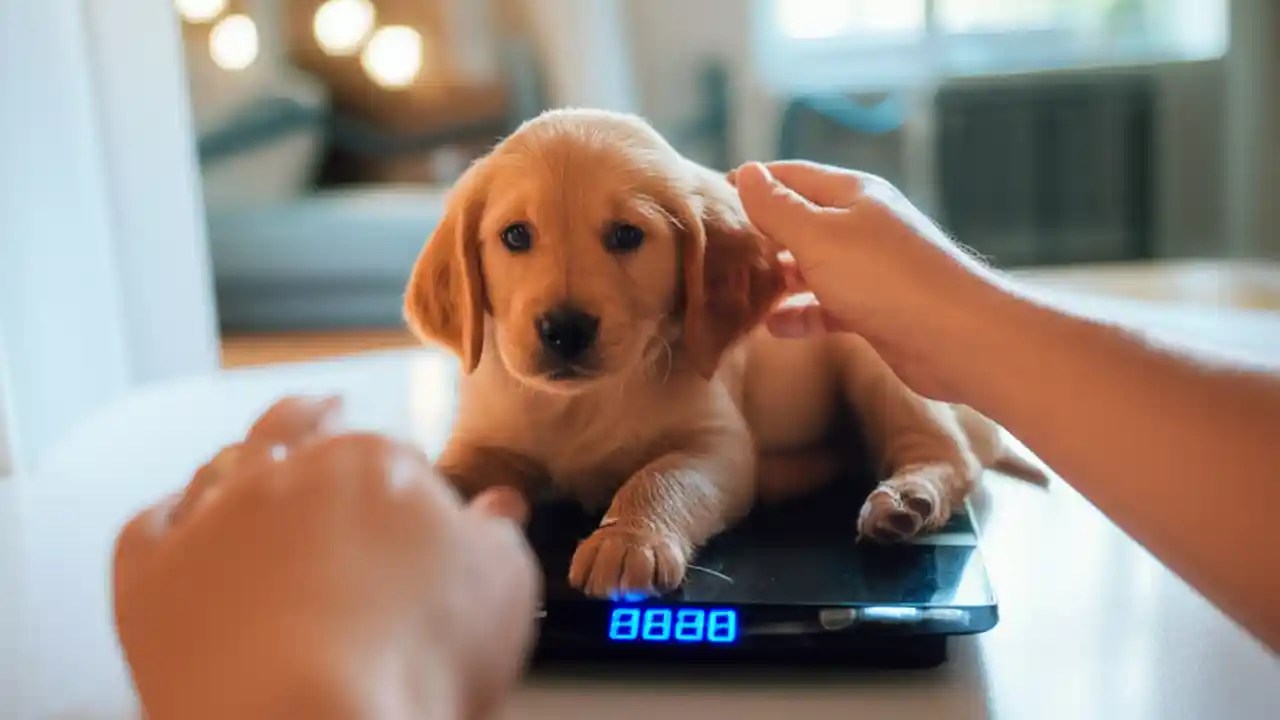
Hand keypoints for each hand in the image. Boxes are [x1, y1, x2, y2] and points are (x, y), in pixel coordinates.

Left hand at [113, 396, 538, 719]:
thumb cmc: (411, 660)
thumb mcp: (504, 587)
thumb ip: (500, 534)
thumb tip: (499, 508)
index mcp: (375, 466)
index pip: (393, 452)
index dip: (407, 477)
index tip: (415, 500)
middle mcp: (287, 475)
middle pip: (298, 429)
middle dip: (314, 417)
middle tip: (324, 408)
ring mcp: (213, 522)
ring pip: (222, 465)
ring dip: (238, 459)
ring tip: (247, 458)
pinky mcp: (152, 577)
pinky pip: (149, 527)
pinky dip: (166, 517)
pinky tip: (176, 519)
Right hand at [733, 161, 1003, 398]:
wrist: (958, 338)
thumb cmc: (888, 279)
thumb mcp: (820, 236)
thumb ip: (779, 208)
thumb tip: (747, 172)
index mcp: (851, 196)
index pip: (791, 177)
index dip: (753, 184)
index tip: (713, 196)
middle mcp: (861, 228)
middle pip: (800, 224)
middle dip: (761, 237)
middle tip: (716, 252)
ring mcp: (870, 271)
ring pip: (811, 269)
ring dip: (777, 281)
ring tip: (737, 293)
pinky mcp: (875, 312)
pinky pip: (827, 308)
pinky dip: (800, 315)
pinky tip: (773, 328)